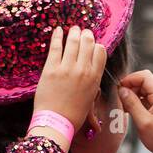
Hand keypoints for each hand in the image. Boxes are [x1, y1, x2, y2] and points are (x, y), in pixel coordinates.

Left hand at [30, 26, 106, 149]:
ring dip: (73, 32)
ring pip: (73, 42)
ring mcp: (67, 68)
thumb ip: (92, 90)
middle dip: (86, 35)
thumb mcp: (89, 102)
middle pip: (88, 43)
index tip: (92, 44)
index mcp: (94, 78)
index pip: (100, 51)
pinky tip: (58, 30)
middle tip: (82, 32)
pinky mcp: (51, 69)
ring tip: (73, 29)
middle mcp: (83, 70)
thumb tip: (96, 97)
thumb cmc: (73, 116)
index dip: (96, 45)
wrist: (56, 123)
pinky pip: (55, 47)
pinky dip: (57, 36)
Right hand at [118, 71, 152, 152]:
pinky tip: (135, 111)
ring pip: (147, 88)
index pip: (145, 76)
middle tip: (122, 101)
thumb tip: (122, 90)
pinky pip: (151, 96)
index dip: (130, 79)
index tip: (119, 88)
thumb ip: (132, 104)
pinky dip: (141, 100)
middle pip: (146, 81)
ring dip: (135, 95)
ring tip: (127, 108)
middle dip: (132, 88)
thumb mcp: (143, 123)